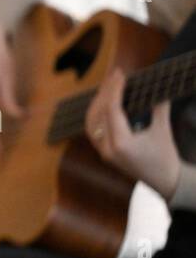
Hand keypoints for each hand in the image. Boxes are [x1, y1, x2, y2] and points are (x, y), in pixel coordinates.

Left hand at [84, 66, 180, 199]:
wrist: (165, 183)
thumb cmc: (166, 158)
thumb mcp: (163, 131)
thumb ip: (159, 108)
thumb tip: (158, 87)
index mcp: (122, 143)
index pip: (112, 110)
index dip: (115, 89)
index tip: (120, 74)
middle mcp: (107, 148)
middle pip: (99, 113)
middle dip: (105, 92)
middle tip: (114, 75)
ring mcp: (103, 152)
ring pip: (92, 121)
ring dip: (98, 101)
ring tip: (108, 85)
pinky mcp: (104, 153)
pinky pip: (93, 130)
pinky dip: (97, 114)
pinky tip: (104, 102)